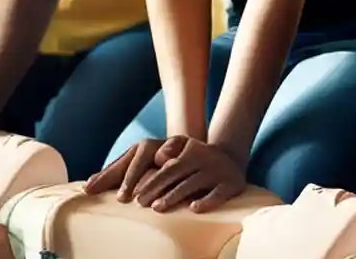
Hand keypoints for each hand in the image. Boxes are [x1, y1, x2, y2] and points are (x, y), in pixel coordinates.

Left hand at [92, 136, 245, 212]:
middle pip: (170, 172)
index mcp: (178, 147)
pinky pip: (218, 193)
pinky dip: (206, 200)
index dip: (137, 177)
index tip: (124, 196)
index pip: (153, 161)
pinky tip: (193, 209)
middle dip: (152, 188)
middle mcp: (197, 154)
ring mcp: (214, 168)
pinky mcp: (230, 182)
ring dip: (174, 195)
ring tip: (157, 208)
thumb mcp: (169, 151)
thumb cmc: (188, 158)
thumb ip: (143, 157)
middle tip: (137, 204)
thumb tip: (129, 164)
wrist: (229, 158)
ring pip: (191, 182)